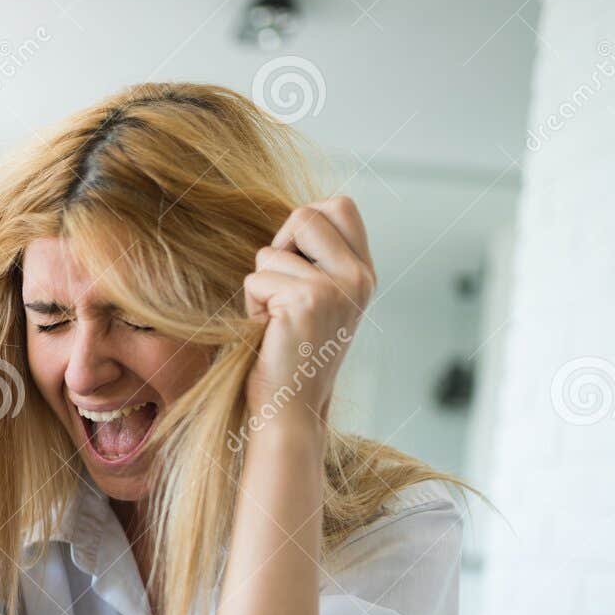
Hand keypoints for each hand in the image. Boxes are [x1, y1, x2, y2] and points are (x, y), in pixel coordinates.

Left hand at [242, 195, 375, 420]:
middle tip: (279, 289)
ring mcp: (336, 287)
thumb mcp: (319, 300)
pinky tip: (268, 333)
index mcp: (363, 273)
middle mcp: (358, 277)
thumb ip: (319, 261)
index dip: (304, 224)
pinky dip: (251, 306)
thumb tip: (298, 219)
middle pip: (306, 214)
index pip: (341, 206)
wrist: (291, 408)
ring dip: (260, 286)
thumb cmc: (292, 354)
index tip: (294, 262)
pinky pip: (255, 280)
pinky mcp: (306, 300)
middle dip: (278, 247)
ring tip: (275, 320)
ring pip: (271, 252)